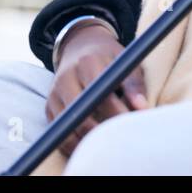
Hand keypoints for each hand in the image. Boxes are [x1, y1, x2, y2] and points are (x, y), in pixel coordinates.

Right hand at [47, 24, 149, 157]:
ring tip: (105, 146)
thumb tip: (142, 108)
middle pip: (82, 114)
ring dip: (86, 141)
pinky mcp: (49, 106)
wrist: (81, 46)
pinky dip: (72, 144)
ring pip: (67, 126)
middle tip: (119, 140)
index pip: (102, 94)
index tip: (130, 125)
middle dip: (101, 131)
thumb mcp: (124, 62)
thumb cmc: (108, 58)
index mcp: (88, 63)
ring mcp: (55, 93)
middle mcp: (67, 77)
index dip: (117, 113)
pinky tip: (89, 146)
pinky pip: (58, 132)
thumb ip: (134, 84)